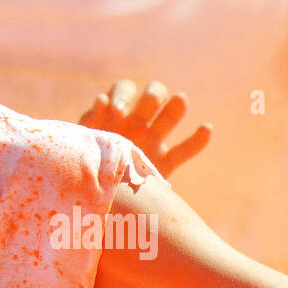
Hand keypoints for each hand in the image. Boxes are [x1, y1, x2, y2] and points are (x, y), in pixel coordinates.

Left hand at [79, 79, 210, 177]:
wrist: (93, 197)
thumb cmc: (82, 164)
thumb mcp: (81, 142)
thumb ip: (90, 121)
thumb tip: (101, 99)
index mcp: (114, 112)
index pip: (124, 89)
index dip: (123, 95)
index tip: (118, 110)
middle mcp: (136, 122)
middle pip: (151, 98)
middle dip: (152, 96)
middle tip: (148, 104)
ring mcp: (152, 142)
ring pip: (169, 119)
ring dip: (175, 108)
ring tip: (180, 100)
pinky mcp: (163, 164)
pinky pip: (183, 151)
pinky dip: (197, 141)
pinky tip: (206, 128)